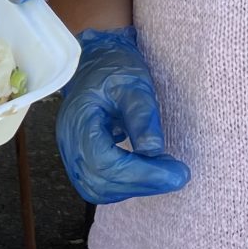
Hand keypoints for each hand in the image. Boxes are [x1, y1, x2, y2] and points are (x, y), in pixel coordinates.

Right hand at [55, 27, 189, 204]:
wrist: (97, 59)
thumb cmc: (115, 67)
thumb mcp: (134, 83)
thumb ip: (142, 116)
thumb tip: (153, 152)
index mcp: (79, 121)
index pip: (105, 162)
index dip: (142, 174)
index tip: (177, 173)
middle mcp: (69, 142)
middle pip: (100, 182)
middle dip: (142, 183)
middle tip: (177, 174)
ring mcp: (72, 153)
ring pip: (98, 189)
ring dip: (135, 188)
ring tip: (165, 173)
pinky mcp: (82, 158)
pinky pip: (99, 184)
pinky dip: (125, 185)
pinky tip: (148, 172)